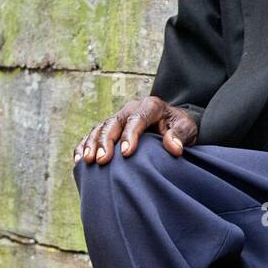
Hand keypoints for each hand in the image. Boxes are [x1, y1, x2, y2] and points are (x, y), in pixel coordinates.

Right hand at [73, 96, 196, 166]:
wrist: (175, 125)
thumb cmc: (181, 128)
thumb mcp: (188, 129)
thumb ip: (180, 135)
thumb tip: (173, 148)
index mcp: (151, 106)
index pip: (137, 119)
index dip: (129, 136)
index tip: (126, 154)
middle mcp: (132, 108)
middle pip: (114, 122)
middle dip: (105, 141)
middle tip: (101, 160)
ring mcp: (119, 117)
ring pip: (101, 127)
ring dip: (92, 144)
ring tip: (88, 161)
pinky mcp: (111, 127)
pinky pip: (93, 134)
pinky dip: (84, 145)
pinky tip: (79, 160)